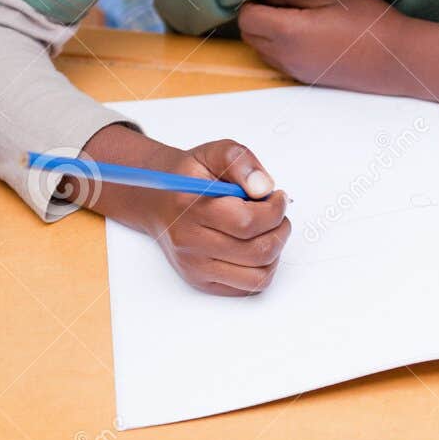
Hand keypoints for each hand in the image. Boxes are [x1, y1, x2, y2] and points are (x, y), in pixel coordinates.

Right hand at [81, 124, 290, 295]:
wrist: (159, 199)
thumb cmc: (190, 177)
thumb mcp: (213, 153)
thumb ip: (240, 162)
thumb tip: (263, 187)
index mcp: (190, 208)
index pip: (247, 222)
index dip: (274, 209)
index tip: (277, 197)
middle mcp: (190, 243)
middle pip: (258, 251)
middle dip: (279, 229)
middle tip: (276, 213)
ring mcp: (196, 267)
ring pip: (259, 275)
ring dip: (276, 251)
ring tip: (268, 230)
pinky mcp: (203, 282)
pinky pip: (250, 286)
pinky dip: (264, 267)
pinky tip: (255, 245)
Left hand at [238, 0, 392, 83]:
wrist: (396, 60)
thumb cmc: (370, 23)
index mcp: (290, 33)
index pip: (246, 17)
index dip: (253, 0)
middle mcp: (287, 57)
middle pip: (249, 35)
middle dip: (256, 16)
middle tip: (281, 0)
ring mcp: (296, 71)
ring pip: (262, 50)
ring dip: (267, 32)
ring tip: (295, 15)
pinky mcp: (307, 78)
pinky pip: (279, 61)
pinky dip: (281, 46)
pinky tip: (306, 33)